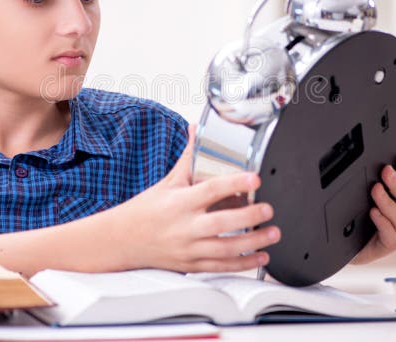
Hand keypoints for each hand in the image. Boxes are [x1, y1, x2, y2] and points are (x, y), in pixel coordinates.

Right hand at [110, 125, 280, 272]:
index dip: (234, 183)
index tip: (255, 178)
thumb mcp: (167, 182)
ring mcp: (188, 248)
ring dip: (253, 242)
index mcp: (179, 202)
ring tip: (272, 233)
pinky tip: (261, 256)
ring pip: (225, 249)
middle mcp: (185, 226)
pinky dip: (244, 263)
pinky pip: (221, 266)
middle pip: (221, 222)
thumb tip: (196, 130)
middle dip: (249, 216)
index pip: (210, 190)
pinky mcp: (191, 264)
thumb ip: (188, 158)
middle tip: (269, 209)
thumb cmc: (146, 210)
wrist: (123, 240)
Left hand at [350, 157, 395, 264]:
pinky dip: (383, 223)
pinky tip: (373, 212)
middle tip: (386, 170)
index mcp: (394, 201)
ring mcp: (391, 232)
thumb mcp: (356, 194)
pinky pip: (391, 238)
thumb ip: (366, 181)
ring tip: (375, 189)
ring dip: (388, 201)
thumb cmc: (349, 217)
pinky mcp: (384, 247)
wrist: (337, 245)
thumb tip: (367, 161)